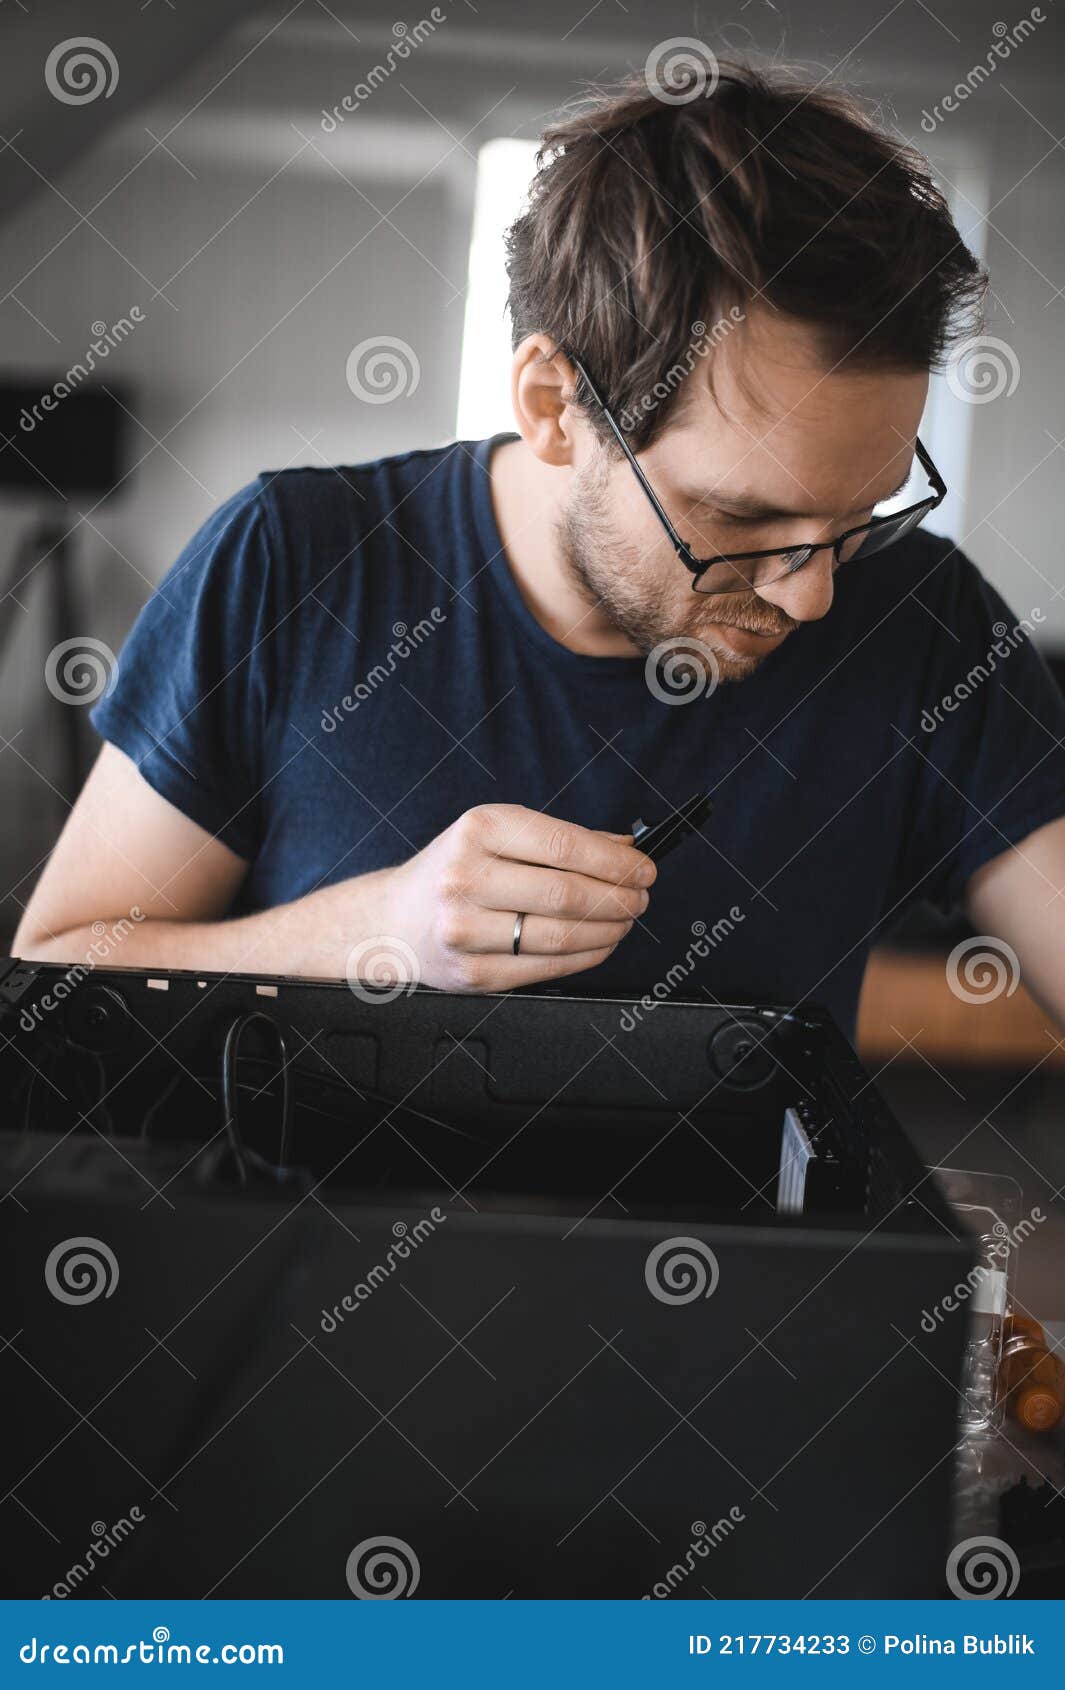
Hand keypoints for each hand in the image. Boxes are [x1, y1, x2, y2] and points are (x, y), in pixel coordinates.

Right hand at [377, 804, 654, 991]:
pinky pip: (549, 967)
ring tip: (625, 920)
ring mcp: (467, 930)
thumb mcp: (495, 835)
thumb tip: (626, 850)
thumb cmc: (454, 871)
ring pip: (563, 935)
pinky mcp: (475, 974)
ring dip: (611, 929)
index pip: (565, 845)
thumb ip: (560, 839)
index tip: (645, 868)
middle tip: (641, 897)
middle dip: (621, 898)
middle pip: (568, 893)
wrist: (394, 922)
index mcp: (477, 829)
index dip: (616, 862)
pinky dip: (588, 956)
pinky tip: (601, 943)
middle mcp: (466, 877)